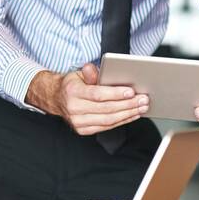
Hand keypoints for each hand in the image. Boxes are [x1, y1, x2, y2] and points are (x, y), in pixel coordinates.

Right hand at [26, 63, 148, 135]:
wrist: (56, 99)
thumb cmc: (72, 84)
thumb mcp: (78, 73)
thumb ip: (89, 72)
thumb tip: (94, 69)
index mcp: (72, 92)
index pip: (98, 95)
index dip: (115, 94)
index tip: (131, 92)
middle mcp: (74, 109)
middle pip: (106, 109)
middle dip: (128, 105)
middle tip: (143, 100)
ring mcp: (78, 122)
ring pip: (108, 121)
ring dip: (128, 114)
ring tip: (142, 107)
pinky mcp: (83, 130)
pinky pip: (106, 127)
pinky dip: (122, 121)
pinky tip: (132, 115)